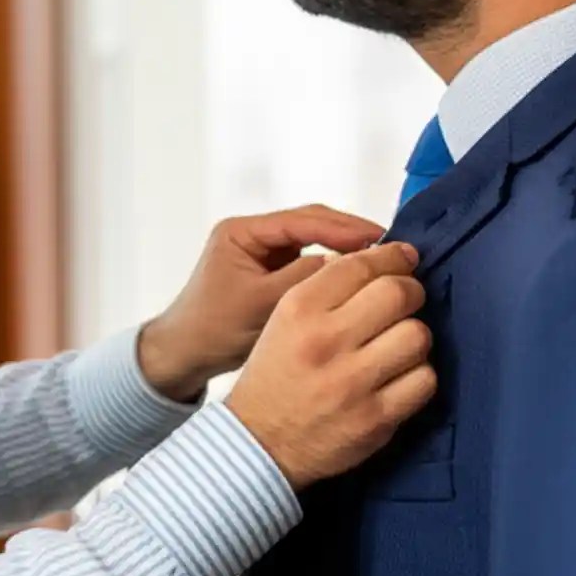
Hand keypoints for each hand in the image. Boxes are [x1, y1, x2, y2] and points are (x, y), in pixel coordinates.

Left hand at [139, 205, 384, 401]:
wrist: (185, 355)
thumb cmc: (214, 331)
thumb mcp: (261, 306)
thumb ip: (301, 281)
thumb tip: (346, 264)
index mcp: (242, 232)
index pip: (302, 220)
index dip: (343, 227)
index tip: (379, 238)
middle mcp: (254, 233)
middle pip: (312, 223)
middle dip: (350, 233)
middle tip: (390, 245)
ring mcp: (264, 250)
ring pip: (314, 240)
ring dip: (345, 248)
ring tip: (381, 259)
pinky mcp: (272, 269)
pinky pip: (310, 260)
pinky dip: (333, 267)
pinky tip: (358, 278)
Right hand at [225, 242, 435, 490]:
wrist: (259, 444)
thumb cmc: (278, 373)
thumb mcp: (286, 319)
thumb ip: (330, 286)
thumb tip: (387, 256)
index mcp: (300, 309)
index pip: (362, 265)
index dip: (394, 257)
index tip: (405, 259)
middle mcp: (326, 341)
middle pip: (398, 294)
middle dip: (411, 292)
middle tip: (406, 301)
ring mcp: (353, 382)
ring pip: (418, 335)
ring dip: (414, 337)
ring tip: (398, 344)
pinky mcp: (376, 419)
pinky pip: (425, 380)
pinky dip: (418, 375)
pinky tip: (400, 377)